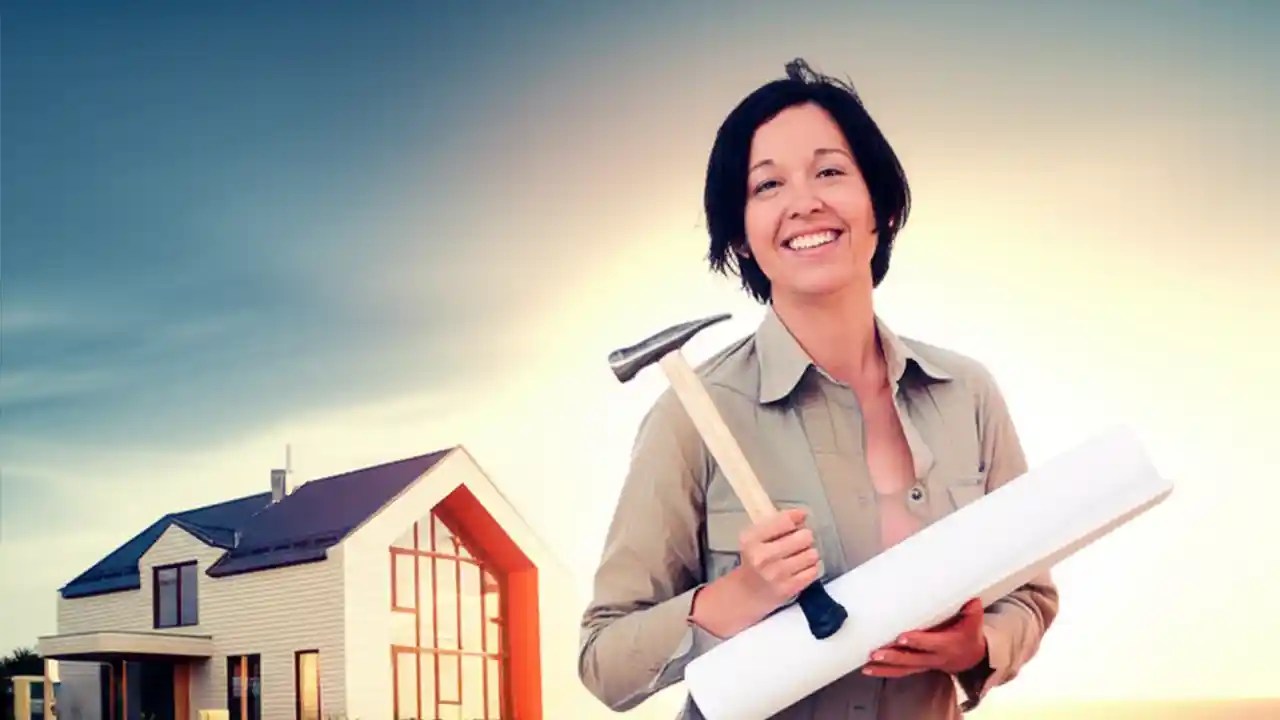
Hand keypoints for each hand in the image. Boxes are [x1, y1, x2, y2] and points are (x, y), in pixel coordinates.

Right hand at [736, 507, 820, 609]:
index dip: (797, 516)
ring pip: (811, 554)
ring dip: (809, 553)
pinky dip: (810, 568)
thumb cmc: (753, 561)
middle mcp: (763, 556)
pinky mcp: (788, 589)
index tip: (802, 516)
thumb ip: (775, 524)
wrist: (745, 593)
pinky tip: (802, 568)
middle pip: (804, 537)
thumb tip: (803, 514)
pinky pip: (813, 571)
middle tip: (800, 541)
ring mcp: (777, 574)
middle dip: (805, 537)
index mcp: (752, 539)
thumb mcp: (754, 538)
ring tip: (801, 556)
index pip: (784, 521)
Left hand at [861, 598, 987, 677]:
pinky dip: (883, 672)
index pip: (930, 644)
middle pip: (911, 659)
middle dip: (894, 657)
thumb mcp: (974, 623)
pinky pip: (899, 671)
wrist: (971, 657)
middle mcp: (933, 657)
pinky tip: (867, 669)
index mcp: (947, 646)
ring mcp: (924, 664)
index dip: (917, 641)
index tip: (902, 638)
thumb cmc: (968, 635)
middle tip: (877, 653)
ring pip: (903, 668)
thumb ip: (972, 611)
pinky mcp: (916, 667)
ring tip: (868, 664)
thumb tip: (972, 599)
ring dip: (884, 667)